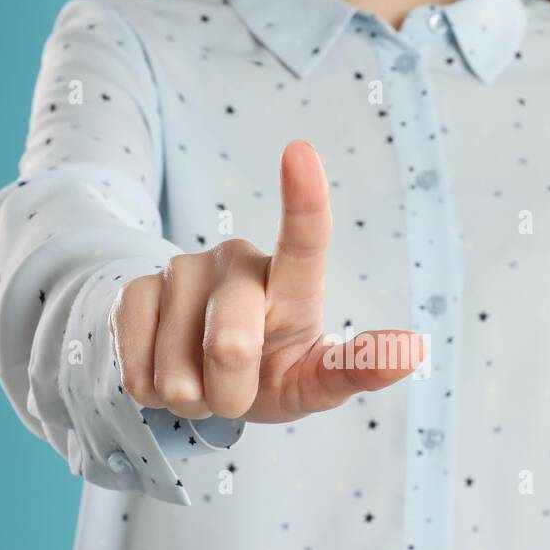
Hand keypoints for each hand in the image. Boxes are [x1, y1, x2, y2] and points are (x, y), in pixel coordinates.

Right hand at [113, 140, 423, 422]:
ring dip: (190, 397)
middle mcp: (237, 260)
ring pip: (178, 370)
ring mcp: (179, 268)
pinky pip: (137, 367)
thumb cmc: (272, 374)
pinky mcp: (133, 290)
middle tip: (236, 393)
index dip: (303, 200)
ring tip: (201, 381)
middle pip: (232, 346)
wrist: (200, 380)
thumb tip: (415, 348)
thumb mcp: (315, 382)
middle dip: (232, 394)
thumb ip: (356, 369)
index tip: (300, 152)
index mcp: (291, 280)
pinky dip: (152, 391)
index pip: (303, 239)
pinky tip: (164, 372)